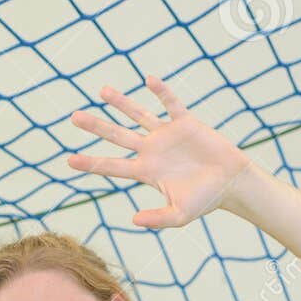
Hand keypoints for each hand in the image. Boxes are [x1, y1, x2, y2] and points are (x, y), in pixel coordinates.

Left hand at [66, 75, 253, 228]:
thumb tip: (133, 220)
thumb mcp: (179, 215)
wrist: (231, 183)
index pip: (111, 166)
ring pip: (138, 115)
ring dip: (121, 103)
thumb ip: (157, 219)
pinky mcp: (185, 123)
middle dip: (96, 126)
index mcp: (145, 172)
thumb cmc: (206, 201)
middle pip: (116, 136)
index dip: (91, 163)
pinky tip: (148, 79)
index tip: (69, 159)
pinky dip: (161, 92)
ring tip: (102, 91)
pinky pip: (171, 104)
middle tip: (73, 117)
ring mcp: (166, 135)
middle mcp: (151, 151)